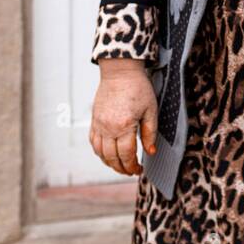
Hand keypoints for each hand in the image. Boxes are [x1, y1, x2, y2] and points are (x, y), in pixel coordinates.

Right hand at [89, 58, 157, 175]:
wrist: (120, 71)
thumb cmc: (138, 88)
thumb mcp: (151, 110)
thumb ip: (150, 133)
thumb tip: (151, 152)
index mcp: (124, 125)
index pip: (127, 154)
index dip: (133, 166)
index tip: (139, 170)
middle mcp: (108, 127)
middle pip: (112, 157)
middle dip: (122, 168)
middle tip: (130, 171)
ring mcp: (98, 124)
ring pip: (100, 153)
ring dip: (110, 163)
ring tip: (120, 166)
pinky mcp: (94, 120)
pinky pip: (93, 142)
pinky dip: (99, 152)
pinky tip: (107, 154)